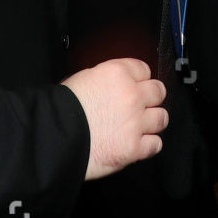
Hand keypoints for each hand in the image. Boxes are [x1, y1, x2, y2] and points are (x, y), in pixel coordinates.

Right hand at [62, 57, 167, 180]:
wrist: (55, 137)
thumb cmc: (60, 109)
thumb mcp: (81, 79)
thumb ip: (104, 80)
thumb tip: (109, 87)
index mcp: (117, 73)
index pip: (144, 69)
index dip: (139, 79)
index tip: (136, 86)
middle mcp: (131, 95)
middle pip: (158, 92)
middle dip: (151, 98)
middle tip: (142, 105)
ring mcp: (135, 122)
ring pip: (162, 118)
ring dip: (153, 122)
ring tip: (142, 126)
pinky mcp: (134, 148)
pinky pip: (155, 144)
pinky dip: (149, 145)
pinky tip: (139, 144)